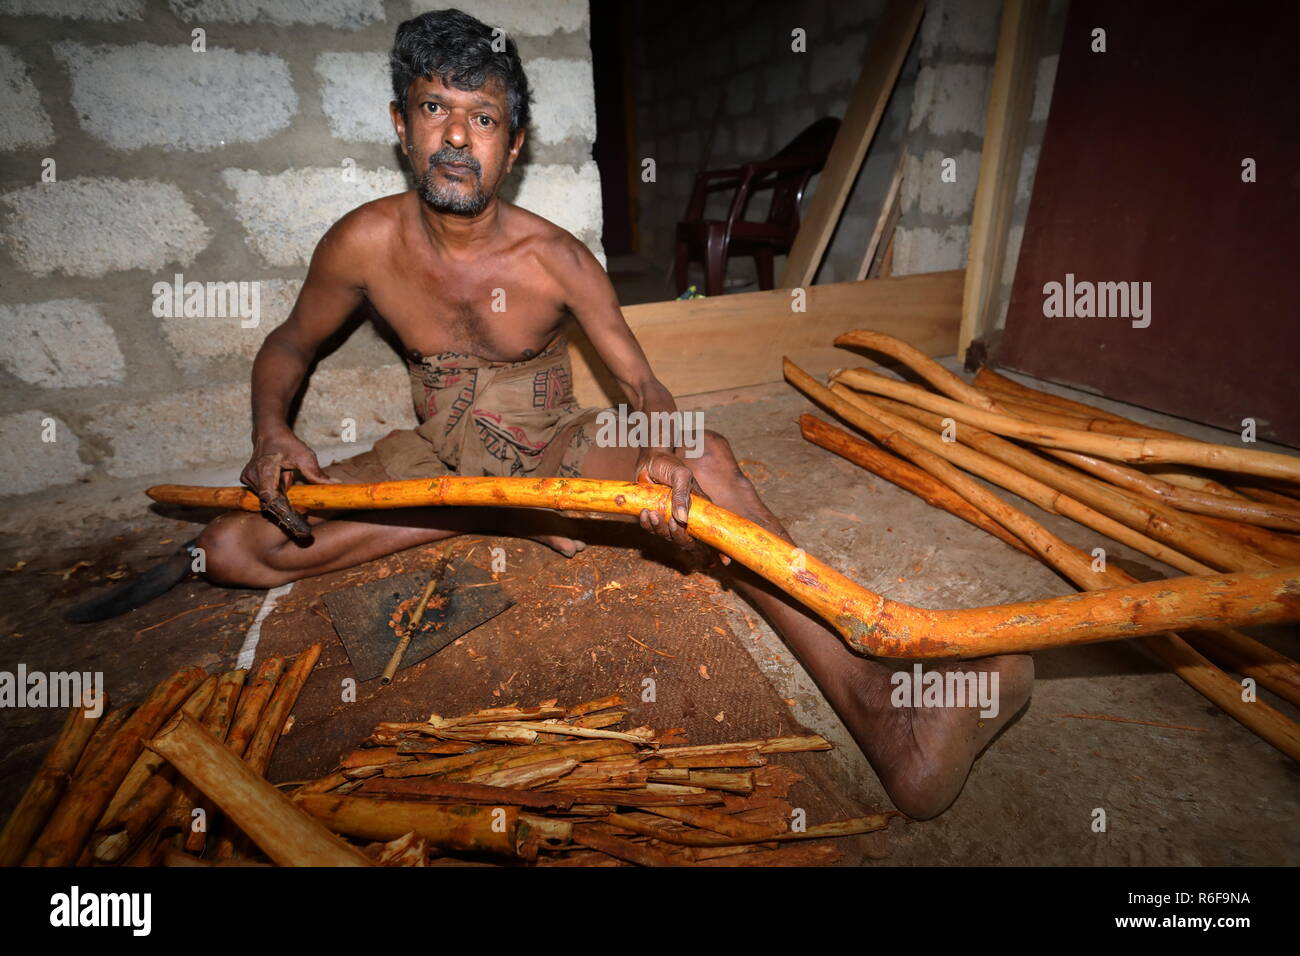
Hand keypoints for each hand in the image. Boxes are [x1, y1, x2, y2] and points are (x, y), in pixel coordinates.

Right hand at [241, 429, 338, 538]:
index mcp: (264, 468)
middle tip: (303, 519)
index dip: (282, 510)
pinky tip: (284, 489)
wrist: (269, 433)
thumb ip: (316, 473)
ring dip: (281, 499)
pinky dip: (276, 495)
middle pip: (270, 501)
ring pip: (268, 499)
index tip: (296, 520)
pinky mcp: (249, 482)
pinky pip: (265, 495)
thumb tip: (335, 484)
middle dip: (286, 509)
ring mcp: (248, 479)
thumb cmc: (287, 444)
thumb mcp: (305, 456)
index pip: (270, 496)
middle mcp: (252, 475)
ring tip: (291, 489)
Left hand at [634, 450, 728, 564]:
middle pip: (687, 540)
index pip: (711, 533)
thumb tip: (682, 519)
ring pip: (667, 536)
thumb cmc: (670, 465)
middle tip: (671, 522)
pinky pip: (651, 529)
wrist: (650, 459)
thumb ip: (683, 496)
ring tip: (652, 512)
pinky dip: (647, 524)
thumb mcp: (681, 476)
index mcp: (700, 509)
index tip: (725, 562)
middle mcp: (686, 517)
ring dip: (659, 528)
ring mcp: (669, 518)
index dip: (718, 549)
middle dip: (679, 536)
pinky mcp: (654, 516)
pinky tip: (645, 512)